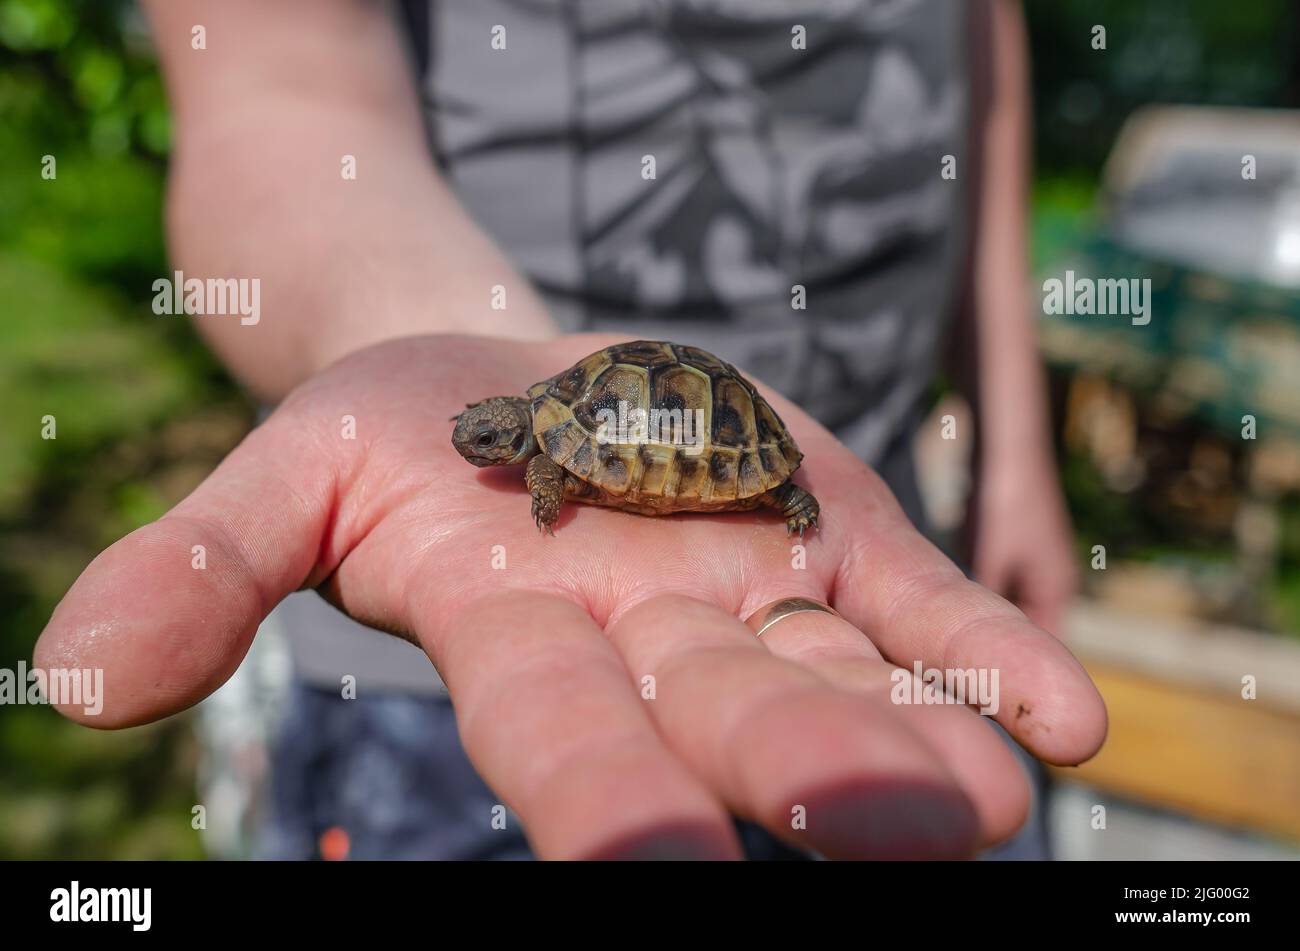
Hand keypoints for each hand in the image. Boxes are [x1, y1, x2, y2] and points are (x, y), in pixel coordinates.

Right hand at [35, 334, 1105, 858]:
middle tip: (891, 836)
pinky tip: (1062, 715)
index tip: (651, 866)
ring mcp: (756, 595)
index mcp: (519, 640)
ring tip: (995, 799)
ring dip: (923, 740)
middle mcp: (651, 644)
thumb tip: (70, 672)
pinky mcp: (834, 537)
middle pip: (729, 722)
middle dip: (804, 775)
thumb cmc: (397, 431)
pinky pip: (916, 606)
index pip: (557, 735)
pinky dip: (985, 653)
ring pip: (843, 681)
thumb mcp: (289, 468)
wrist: (510, 371)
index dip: (603, 795)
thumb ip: (207, 568)